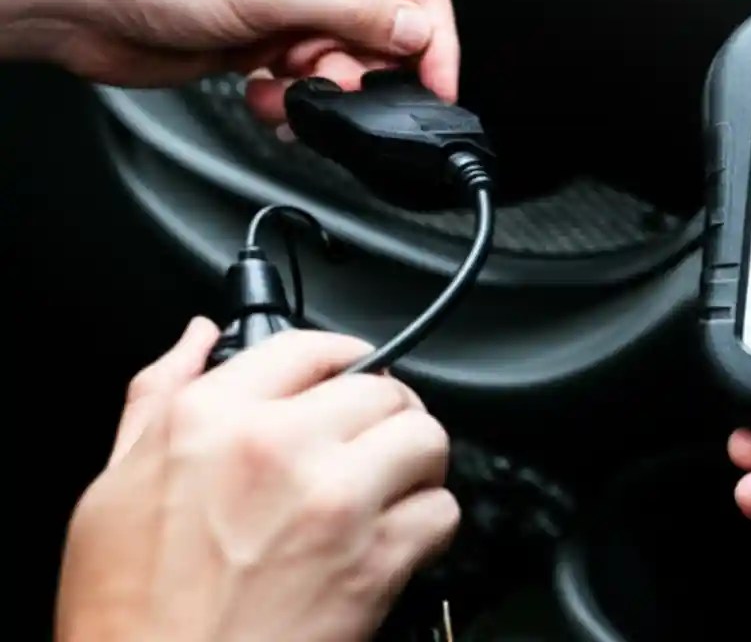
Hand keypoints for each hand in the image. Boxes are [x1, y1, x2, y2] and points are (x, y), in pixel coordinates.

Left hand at [3, 0, 456, 123]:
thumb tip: (418, 31)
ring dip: (325, 95)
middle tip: (346, 91)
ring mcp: (288, 14)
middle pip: (383, 32)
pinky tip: (265, 99)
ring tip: (289, 94)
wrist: (83, 3)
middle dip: (370, 73)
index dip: (433, 34)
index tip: (436, 82)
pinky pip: (304, 88)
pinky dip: (292, 106)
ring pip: (343, 68)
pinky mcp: (262, 51)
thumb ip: (356, 11)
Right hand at [56, 320, 458, 641]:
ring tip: (392, 484)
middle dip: (383, 414)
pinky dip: (429, 523)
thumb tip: (197, 337)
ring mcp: (333, 501)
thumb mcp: (114, 486)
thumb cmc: (128, 608)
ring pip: (424, 438)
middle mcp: (276, 446)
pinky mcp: (375, 560)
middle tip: (372, 442)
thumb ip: (158, 395)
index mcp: (209, 418)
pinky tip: (396, 538)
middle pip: (381, 390)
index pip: (307, 346)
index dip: (339, 358)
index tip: (350, 373)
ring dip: (416, 461)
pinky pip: (441, 510)